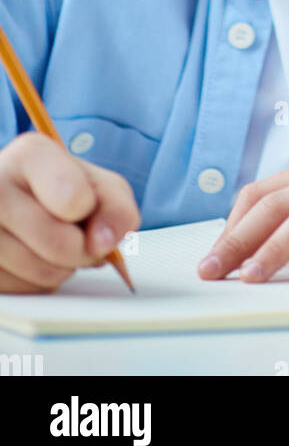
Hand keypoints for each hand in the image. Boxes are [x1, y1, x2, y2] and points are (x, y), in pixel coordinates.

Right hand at [0, 132, 140, 292]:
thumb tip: (105, 243)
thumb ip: (115, 206)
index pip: (74, 198)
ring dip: (60, 269)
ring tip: (48, 242)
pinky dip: (37, 283)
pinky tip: (28, 257)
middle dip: (82, 249)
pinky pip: (24, 291)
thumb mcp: (95, 184)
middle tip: (75, 233)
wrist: (15, 202)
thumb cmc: (59, 191)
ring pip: (41, 274)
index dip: (89, 211)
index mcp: (29, 155)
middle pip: (61, 245)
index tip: (82, 206)